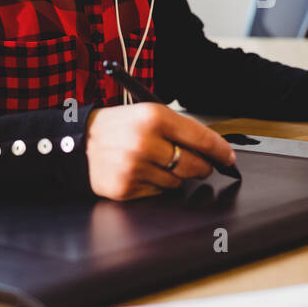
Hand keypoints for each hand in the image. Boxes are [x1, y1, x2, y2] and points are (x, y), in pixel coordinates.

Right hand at [84, 102, 238, 200]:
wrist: (78, 143)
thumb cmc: (117, 127)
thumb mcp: (145, 114)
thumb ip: (178, 129)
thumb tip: (213, 149)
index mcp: (153, 117)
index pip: (200, 137)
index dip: (220, 150)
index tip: (228, 158)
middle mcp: (144, 142)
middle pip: (194, 165)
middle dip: (201, 167)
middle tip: (199, 165)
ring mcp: (134, 167)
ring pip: (177, 181)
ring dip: (174, 175)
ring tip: (156, 163)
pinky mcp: (125, 187)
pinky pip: (157, 192)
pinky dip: (155, 185)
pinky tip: (142, 172)